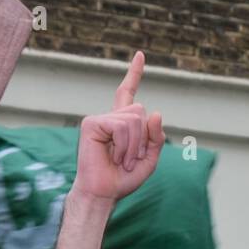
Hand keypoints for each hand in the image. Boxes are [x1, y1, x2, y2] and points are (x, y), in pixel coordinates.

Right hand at [73, 51, 164, 203]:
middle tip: (130, 159)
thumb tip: (155, 112)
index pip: (128, 93)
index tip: (140, 54)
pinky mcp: (91, 124)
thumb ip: (156, 138)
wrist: (103, 193)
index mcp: (122, 123)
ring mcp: (99, 119)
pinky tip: (113, 156)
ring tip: (122, 160)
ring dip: (134, 145)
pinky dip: (124, 145)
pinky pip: (121, 126)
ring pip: (133, 119)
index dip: (134, 74)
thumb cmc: (122, 179)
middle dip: (143, 138)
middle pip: (141, 111)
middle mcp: (110, 117)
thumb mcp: (149, 159)